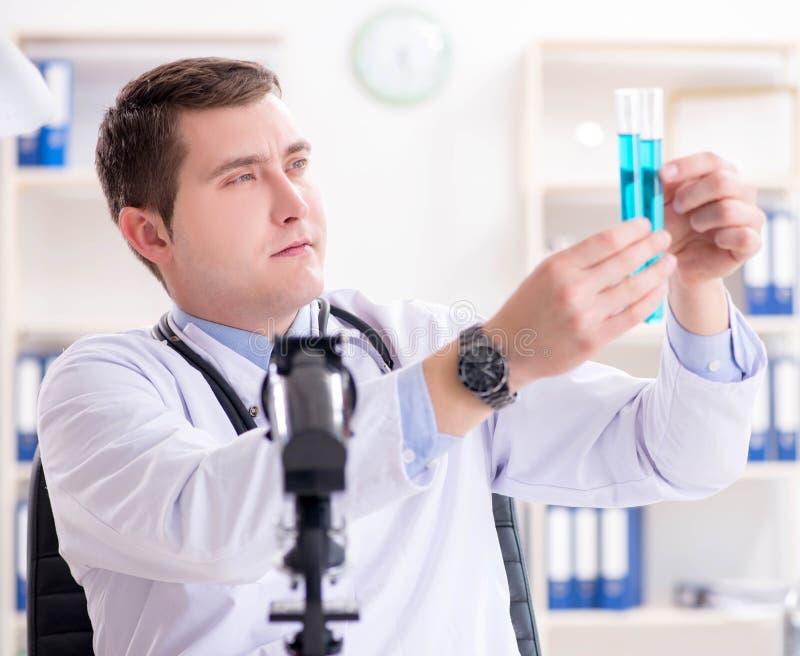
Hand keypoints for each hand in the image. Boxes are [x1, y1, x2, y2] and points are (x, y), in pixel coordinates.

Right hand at [483, 218, 674, 388]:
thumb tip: (618, 244)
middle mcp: (572, 289)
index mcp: (558, 267)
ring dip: (657, 272)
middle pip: (624, 260)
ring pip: (634, 288)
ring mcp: (585, 315)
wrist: (508, 350)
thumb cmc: (526, 310)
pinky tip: (658, 289)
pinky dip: (650, 300)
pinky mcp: (594, 339)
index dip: (632, 230)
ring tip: (668, 262)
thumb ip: (578, 261)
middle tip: (664, 238)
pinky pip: (632, 315)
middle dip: (650, 246)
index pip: (606, 241)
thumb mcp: (543, 274)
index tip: (645, 224)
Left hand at [662, 152, 764, 288]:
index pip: (711, 161)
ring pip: (728, 210)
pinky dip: (724, 238)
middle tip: (677, 208)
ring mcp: (750, 216)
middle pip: (722, 181)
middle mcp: (741, 192)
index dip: (686, 166)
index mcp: (721, 174)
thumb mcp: (662, 203)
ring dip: (702, 219)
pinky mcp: (752, 242)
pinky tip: (715, 241)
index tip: (662, 174)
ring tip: (695, 226)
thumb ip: (661, 184)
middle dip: (692, 195)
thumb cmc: (673, 227)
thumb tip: (653, 169)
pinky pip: (744, 236)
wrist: (679, 262)